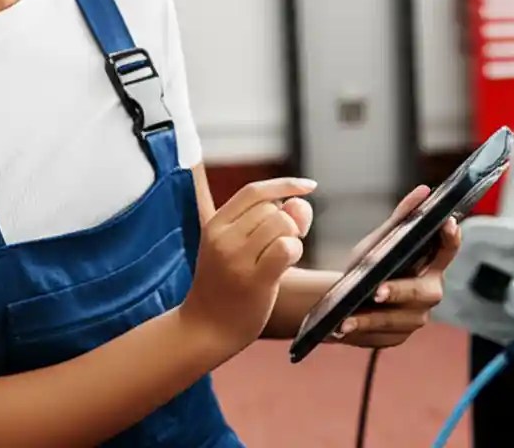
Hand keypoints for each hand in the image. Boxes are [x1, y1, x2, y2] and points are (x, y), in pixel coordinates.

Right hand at [181, 178, 315, 353]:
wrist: (204, 329)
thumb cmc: (225, 287)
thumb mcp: (235, 247)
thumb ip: (268, 221)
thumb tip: (301, 202)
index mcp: (215, 224)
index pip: (254, 191)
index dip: (285, 185)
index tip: (309, 186)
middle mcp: (223, 238)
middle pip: (273, 209)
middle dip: (290, 222)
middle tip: (284, 245)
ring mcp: (236, 259)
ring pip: (283, 224)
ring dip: (292, 239)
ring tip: (279, 259)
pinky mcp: (254, 280)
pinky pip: (286, 247)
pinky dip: (295, 251)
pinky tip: (285, 267)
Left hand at [332, 186, 462, 348]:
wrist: (345, 298)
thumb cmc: (368, 265)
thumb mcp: (380, 242)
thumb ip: (401, 218)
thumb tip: (423, 191)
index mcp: (430, 263)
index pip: (448, 249)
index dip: (451, 238)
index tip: (447, 223)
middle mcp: (430, 291)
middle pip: (424, 292)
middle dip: (401, 291)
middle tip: (377, 291)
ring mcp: (416, 317)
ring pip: (399, 319)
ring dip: (371, 318)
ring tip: (346, 318)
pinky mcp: (399, 336)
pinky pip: (383, 335)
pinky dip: (362, 331)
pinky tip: (343, 328)